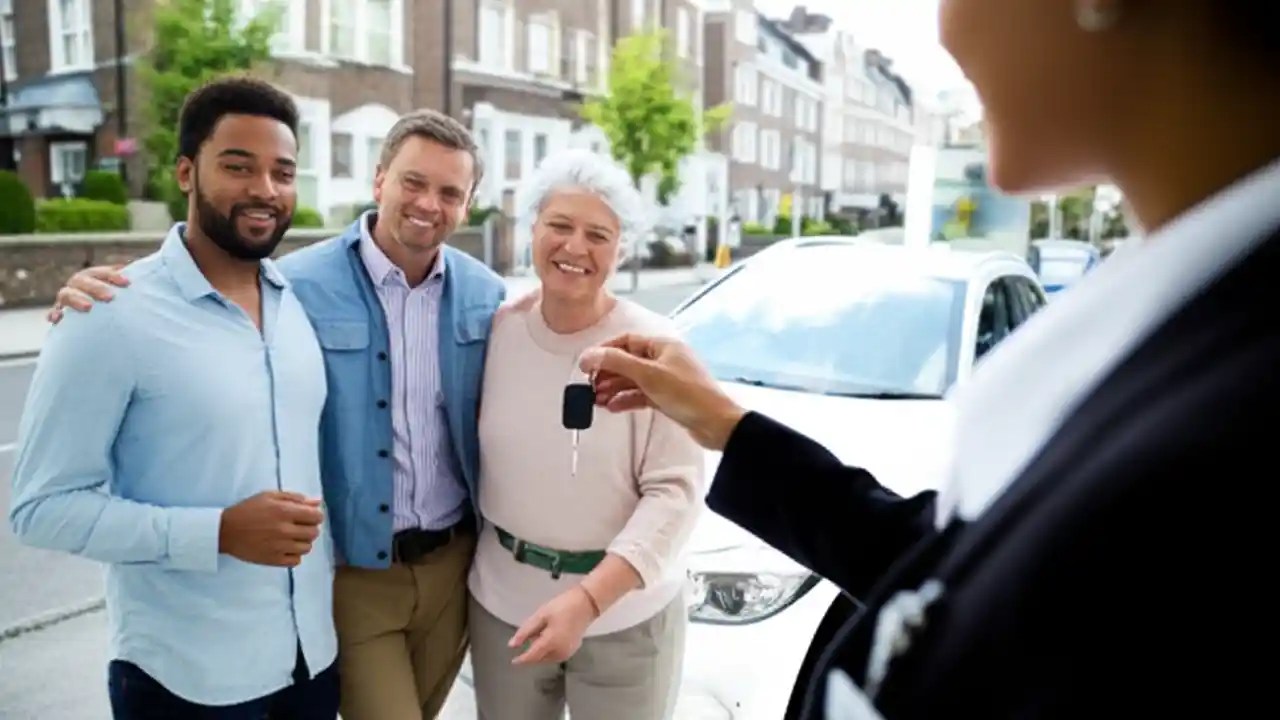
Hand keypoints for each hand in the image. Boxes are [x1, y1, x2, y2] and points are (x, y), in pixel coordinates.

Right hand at [47, 265, 129, 323]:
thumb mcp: (128, 294)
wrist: (99, 324)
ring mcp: (67, 300)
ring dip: (76, 299)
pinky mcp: (61, 316)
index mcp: (94, 277)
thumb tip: (159, 268)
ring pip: (66, 294)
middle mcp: (79, 286)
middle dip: (96, 287)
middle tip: (110, 297)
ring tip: (89, 307)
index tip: (128, 283)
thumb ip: (136, 284)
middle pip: (82, 280)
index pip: (102, 272)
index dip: (113, 275)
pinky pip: (55, 314)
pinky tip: (58, 320)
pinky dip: (55, 315)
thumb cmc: (118, 305)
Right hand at [218, 491, 324, 567]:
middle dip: (310, 527)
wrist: (225, 531)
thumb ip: (295, 498)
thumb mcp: (269, 496)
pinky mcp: (273, 560)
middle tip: (298, 526)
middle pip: (314, 533)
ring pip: (307, 548)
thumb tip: (317, 502)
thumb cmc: (248, 510)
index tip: (307, 515)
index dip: (315, 515)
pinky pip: (296, 561)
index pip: (316, 517)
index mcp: (285, 512)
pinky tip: (286, 548)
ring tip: (291, 537)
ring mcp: (280, 547)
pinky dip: (294, 555)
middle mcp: (285, 530)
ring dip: (303, 541)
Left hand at [509, 586, 599, 664]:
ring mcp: (567, 653)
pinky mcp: (572, 651)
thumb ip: (525, 631)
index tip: (513, 661)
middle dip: (532, 651)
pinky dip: (549, 650)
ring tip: (542, 631)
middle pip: (539, 659)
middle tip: (531, 634)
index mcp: (551, 643)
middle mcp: (559, 652)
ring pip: (547, 658)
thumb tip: (512, 645)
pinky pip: (555, 655)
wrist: (586, 604)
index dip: (521, 660)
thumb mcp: (541, 616)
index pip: (532, 657)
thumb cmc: (562, 606)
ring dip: (540, 651)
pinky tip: (550, 635)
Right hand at [579, 333, 746, 449]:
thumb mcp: (649, 375)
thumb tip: (590, 355)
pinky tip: (612, 407)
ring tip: (595, 399)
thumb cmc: (689, 395)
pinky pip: (641, 395)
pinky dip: (626, 400)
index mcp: (663, 346)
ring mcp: (667, 379)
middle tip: (588, 385)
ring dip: (614, 388)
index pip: (626, 341)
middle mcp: (665, 359)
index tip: (586, 364)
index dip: (604, 351)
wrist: (716, 424)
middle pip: (628, 361)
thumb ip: (617, 362)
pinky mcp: (668, 398)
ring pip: (633, 380)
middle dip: (607, 373)